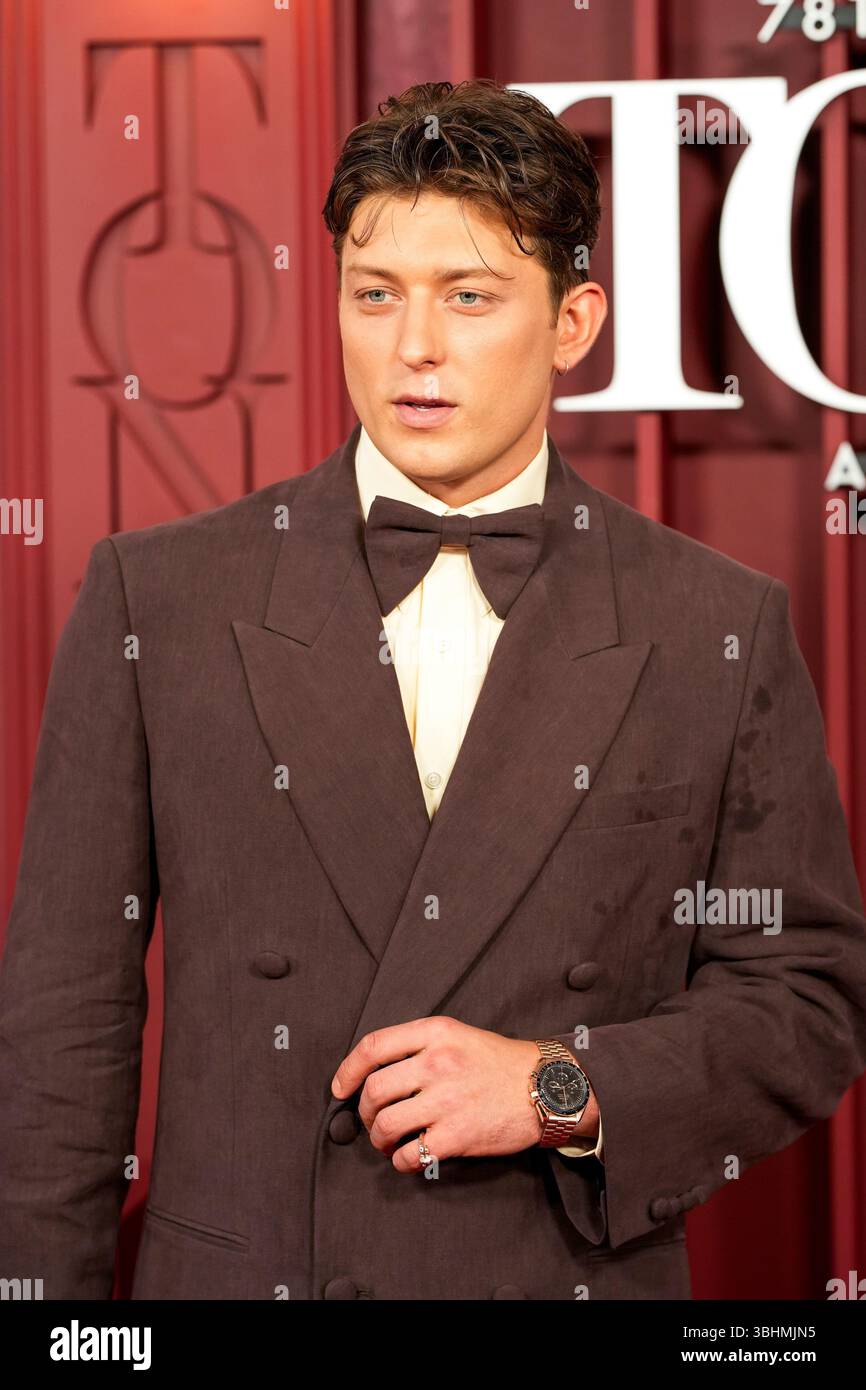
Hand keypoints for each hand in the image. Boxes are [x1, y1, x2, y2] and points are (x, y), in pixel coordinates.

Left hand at [329, 1016, 598, 1172]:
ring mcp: (447, 1100)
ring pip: (387, 1125)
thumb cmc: (499, 1062)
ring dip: (379, 1139)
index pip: (373, 1047)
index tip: (340, 1088)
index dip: (347, 1071)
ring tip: (388, 1142)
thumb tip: (373, 1071)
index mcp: (435, 1033)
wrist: (547, 1087)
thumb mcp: (458, 1035)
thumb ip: (419, 1046)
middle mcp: (437, 1063)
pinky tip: (409, 1157)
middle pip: (374, 1091)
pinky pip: (411, 1155)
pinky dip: (402, 1161)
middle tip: (374, 1121)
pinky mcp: (458, 1135)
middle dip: (365, 1112)